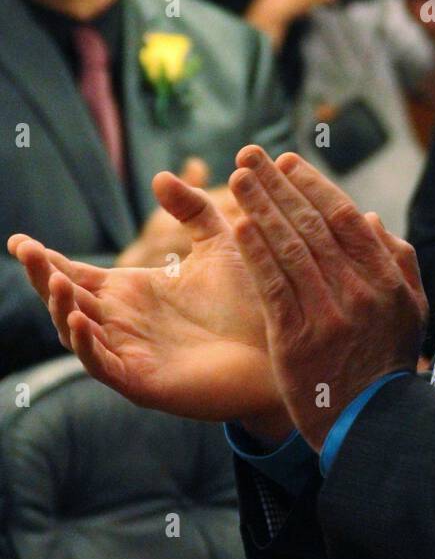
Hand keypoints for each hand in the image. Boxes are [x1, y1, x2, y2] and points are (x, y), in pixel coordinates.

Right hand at [7, 173, 289, 440]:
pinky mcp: (143, 382)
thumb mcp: (218, 243)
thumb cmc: (251, 298)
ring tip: (56, 281)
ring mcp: (129, 353)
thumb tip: (159, 175)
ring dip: (61, 308)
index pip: (76, 273)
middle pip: (67, 299)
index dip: (46, 260)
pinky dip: (86, 344)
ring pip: (77, 333)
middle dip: (43, 276)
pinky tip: (80, 320)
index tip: (18, 240)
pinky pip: (102, 364)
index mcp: (131, 292)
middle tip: (26, 250)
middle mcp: (123, 323)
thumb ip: (191, 209)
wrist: (284, 342)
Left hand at [227, 146, 427, 451]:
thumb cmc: (387, 362)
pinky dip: (257, 253)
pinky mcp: (297, 339)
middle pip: (313, 225)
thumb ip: (396, 261)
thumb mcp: (409, 311)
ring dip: (262, 208)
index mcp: (386, 279)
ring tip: (239, 178)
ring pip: (290, 249)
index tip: (288, 163)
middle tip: (252, 156)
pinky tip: (240, 227)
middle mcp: (359, 291)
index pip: (346, 218)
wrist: (371, 424)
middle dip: (279, 185)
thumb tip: (369, 217)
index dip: (314, 186)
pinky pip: (273, 287)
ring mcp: (328, 315)